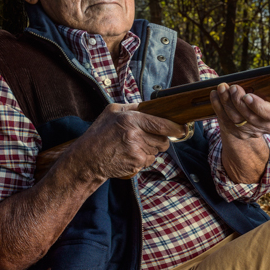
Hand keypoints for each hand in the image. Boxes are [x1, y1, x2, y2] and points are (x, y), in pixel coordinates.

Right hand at [69, 103, 189, 180]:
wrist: (87, 159)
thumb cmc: (100, 134)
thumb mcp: (112, 111)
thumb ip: (133, 107)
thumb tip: (153, 106)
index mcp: (130, 119)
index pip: (162, 124)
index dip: (175, 128)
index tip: (182, 129)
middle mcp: (134, 134)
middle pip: (163, 139)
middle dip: (160, 139)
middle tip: (146, 138)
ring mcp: (136, 150)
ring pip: (158, 150)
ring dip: (151, 148)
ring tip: (133, 145)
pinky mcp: (136, 163)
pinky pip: (150, 159)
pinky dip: (144, 158)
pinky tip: (130, 154)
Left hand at [210, 83, 269, 137]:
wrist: (255, 112)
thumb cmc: (263, 96)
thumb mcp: (268, 92)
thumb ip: (262, 88)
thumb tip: (248, 79)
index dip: (257, 106)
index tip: (247, 96)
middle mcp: (267, 126)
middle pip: (250, 116)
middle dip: (238, 101)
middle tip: (232, 87)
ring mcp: (253, 132)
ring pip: (236, 120)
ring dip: (226, 102)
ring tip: (222, 88)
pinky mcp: (240, 134)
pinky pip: (226, 122)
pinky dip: (218, 107)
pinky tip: (214, 95)